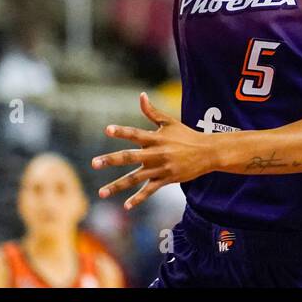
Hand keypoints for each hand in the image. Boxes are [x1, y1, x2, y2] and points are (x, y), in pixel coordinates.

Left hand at [91, 93, 214, 209]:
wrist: (207, 153)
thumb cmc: (186, 135)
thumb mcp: (169, 122)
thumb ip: (152, 111)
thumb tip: (141, 95)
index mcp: (155, 138)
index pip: (135, 133)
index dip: (122, 131)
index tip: (107, 129)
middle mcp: (156, 154)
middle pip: (130, 157)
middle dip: (111, 160)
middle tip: (94, 163)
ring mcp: (160, 168)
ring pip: (135, 178)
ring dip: (117, 185)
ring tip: (101, 192)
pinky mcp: (165, 180)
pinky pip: (149, 191)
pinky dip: (138, 198)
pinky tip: (126, 205)